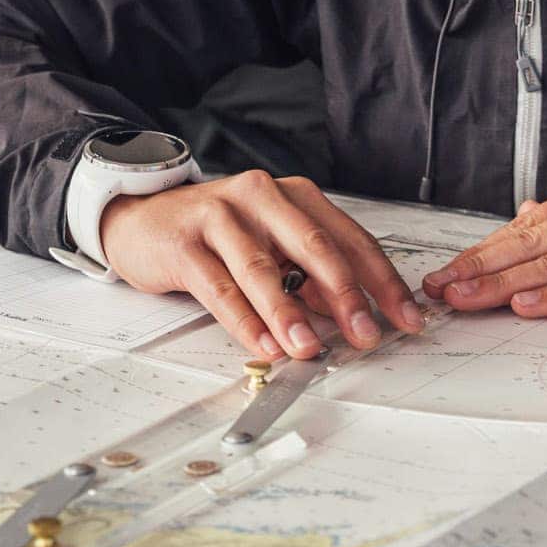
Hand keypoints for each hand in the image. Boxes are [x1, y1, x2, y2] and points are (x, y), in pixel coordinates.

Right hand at [99, 170, 424, 359]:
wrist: (141, 217)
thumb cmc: (215, 234)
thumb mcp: (270, 244)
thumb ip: (308, 275)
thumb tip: (351, 318)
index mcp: (294, 196)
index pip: (350, 239)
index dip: (382, 281)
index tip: (405, 317)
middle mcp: (262, 197)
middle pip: (315, 248)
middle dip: (346, 296)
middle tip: (366, 335)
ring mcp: (221, 216)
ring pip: (263, 270)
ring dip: (290, 315)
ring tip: (309, 349)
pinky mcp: (185, 243)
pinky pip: (220, 287)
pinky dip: (244, 321)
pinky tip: (263, 344)